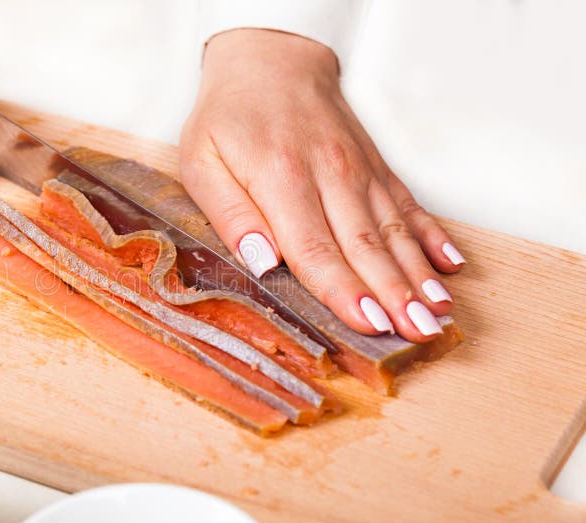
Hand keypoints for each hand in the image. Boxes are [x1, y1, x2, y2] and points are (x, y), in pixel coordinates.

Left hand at [179, 29, 465, 342]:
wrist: (269, 61)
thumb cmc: (230, 117)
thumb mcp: (203, 162)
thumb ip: (230, 214)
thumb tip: (262, 263)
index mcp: (282, 178)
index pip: (316, 247)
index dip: (344, 290)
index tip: (369, 323)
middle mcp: (330, 174)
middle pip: (365, 245)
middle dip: (394, 294)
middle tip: (419, 333)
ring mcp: (358, 169)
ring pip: (393, 229)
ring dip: (418, 273)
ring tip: (440, 310)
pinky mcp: (374, 166)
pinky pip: (407, 203)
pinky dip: (430, 235)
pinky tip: (449, 264)